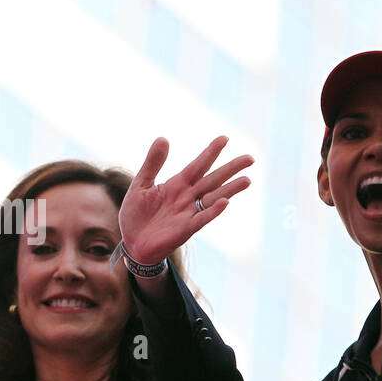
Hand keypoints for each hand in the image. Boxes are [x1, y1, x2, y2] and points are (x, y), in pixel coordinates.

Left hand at [118, 136, 252, 264]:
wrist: (131, 243)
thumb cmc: (136, 214)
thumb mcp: (140, 185)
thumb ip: (152, 163)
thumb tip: (163, 138)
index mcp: (176, 184)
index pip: (198, 165)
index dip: (210, 152)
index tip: (225, 138)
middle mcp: (187, 197)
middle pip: (213, 180)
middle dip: (231, 169)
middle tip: (250, 158)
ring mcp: (188, 213)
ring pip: (213, 198)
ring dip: (230, 190)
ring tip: (247, 180)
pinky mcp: (184, 229)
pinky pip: (201, 219)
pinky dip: (213, 211)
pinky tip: (225, 202)